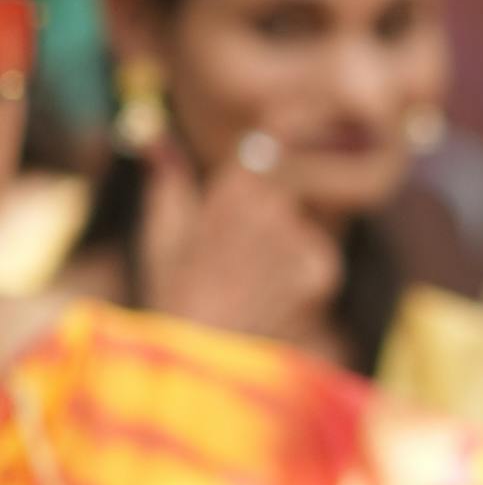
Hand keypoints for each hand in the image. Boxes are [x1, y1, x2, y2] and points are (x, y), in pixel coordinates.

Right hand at [141, 134, 350, 348]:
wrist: (202, 361)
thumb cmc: (174, 295)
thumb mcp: (163, 234)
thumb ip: (169, 179)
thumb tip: (157, 137)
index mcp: (231, 189)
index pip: (278, 132)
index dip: (294, 123)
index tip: (297, 124)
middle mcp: (272, 208)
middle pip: (303, 177)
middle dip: (289, 193)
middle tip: (255, 232)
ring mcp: (302, 240)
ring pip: (311, 222)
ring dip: (292, 238)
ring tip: (252, 276)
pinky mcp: (323, 272)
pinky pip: (321, 257)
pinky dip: (304, 271)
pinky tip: (270, 296)